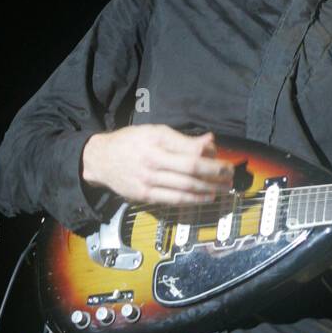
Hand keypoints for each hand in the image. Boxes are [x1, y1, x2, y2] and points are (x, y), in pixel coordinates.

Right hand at [81, 125, 234, 205]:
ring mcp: (148, 181)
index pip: (192, 151)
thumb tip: (210, 142)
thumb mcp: (155, 131)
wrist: (100, 159)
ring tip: (224, 189)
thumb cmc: (130, 142)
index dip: (213, 158)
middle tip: (230, 177)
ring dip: (209, 190)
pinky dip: (193, 200)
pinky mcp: (145, 196)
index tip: (225, 161)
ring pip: (185, 188)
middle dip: (216, 175)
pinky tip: (206, 198)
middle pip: (192, 170)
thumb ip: (183, 139)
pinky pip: (174, 200)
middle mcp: (153, 161)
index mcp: (157, 141)